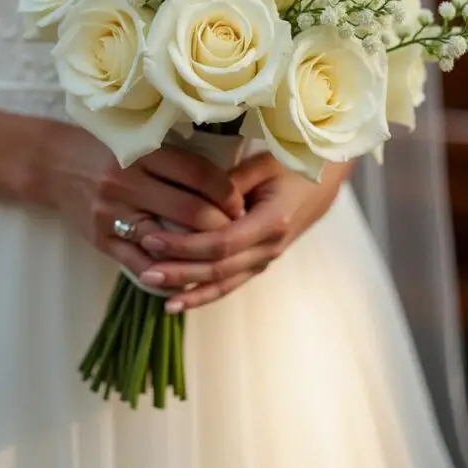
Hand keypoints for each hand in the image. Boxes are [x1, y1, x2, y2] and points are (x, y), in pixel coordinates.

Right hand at [45, 121, 244, 280]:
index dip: (227, 190)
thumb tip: (225, 180)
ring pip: (168, 241)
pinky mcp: (101, 239)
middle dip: (222, 224)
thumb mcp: (136, 142)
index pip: (197, 173)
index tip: (240, 202)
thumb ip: (173, 160)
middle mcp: (127, 182)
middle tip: (238, 230)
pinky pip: (141, 264)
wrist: (53, 163)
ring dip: (199, 252)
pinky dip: (168, 273)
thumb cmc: (103, 148)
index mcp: (141, 153)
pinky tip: (188, 275)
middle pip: (190, 210)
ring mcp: (112, 213)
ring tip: (219, 254)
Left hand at [138, 153, 348, 310]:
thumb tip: (191, 197)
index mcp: (271, 222)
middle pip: (218, 268)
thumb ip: (229, 183)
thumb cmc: (291, 164)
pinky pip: (229, 284)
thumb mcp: (262, 164)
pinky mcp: (259, 262)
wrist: (325, 179)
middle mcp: (269, 248)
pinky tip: (176, 303)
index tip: (152, 238)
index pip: (221, 243)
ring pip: (222, 282)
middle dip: (178, 271)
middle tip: (142, 268)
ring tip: (150, 287)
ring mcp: (265, 259)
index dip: (185, 245)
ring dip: (186, 288)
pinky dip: (202, 294)